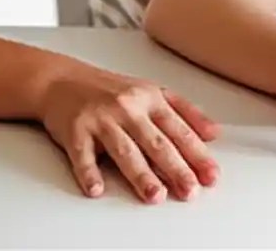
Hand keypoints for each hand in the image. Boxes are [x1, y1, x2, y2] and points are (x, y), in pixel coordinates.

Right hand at [40, 62, 219, 203]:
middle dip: (176, 168)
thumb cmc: (109, 90)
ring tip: (155, 195)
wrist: (61, 80)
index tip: (210, 175)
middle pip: (156, 142)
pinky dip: (89, 172)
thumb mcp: (151, 91)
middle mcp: (128, 107)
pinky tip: (97, 188)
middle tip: (189, 190)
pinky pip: (83, 155)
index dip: (197, 154)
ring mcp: (101, 118)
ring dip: (141, 175)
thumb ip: (183, 111)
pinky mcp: (75, 130)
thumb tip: (214, 133)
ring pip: (125, 150)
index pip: (179, 130)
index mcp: (150, 98)